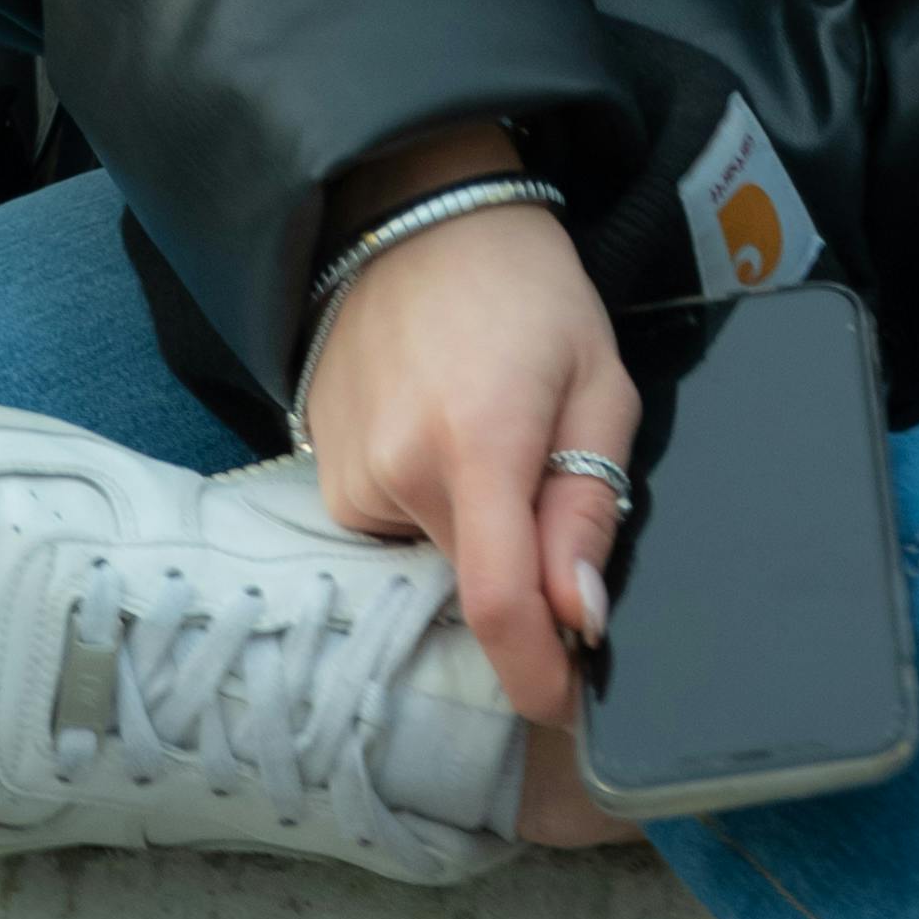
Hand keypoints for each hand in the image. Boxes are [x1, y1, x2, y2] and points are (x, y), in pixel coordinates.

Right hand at [297, 121, 639, 725]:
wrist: (417, 213)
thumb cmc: (528, 292)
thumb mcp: (597, 382)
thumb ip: (589, 506)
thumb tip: (581, 618)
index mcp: (480, 443)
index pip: (497, 604)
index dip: (533, 673)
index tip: (563, 706)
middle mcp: (397, 470)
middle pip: (467, 584)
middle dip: (515, 577)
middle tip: (543, 494)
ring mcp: (347, 474)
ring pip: (428, 556)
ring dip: (468, 531)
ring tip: (485, 434)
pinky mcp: (321, 471)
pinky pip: (391, 525)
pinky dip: (426, 507)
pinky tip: (438, 431)